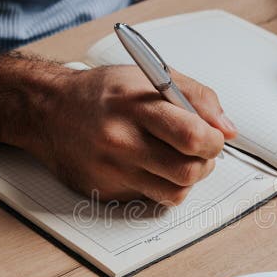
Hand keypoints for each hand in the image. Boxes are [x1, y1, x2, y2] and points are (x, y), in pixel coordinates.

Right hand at [27, 65, 236, 203]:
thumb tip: (228, 130)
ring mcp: (113, 170)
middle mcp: (122, 141)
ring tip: (178, 160)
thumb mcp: (152, 77)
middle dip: (205, 163)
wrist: (48, 111)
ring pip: (175, 193)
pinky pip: (151, 199)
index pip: (192, 136)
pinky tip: (150, 167)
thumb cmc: (104, 93)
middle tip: (200, 152)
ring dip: (187, 179)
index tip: (214, 137)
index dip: (214, 141)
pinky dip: (160, 186)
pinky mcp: (107, 192)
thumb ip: (197, 97)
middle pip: (188, 172)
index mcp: (136, 106)